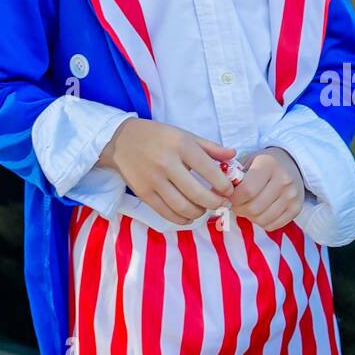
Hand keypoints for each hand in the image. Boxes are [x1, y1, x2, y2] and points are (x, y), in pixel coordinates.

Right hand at [96, 117, 238, 225]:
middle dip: (215, 203)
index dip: (224, 185)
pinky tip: (189, 216)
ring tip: (205, 209)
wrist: (122, 140)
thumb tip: (233, 155)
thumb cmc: (159, 136)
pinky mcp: (144, 193)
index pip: (209, 170)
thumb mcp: (185, 135)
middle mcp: (167, 163)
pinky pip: (166, 212)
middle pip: (197, 193)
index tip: (229, 190)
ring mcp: (154, 180)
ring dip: (199, 213)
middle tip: (221, 204)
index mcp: (181, 146)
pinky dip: (181, 219)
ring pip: (182, 207)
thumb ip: (210, 147)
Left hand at [226, 147, 304, 231]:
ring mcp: (292, 195)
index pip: (247, 190)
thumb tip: (214, 194)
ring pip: (262, 219)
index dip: (233, 198)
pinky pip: (273, 225)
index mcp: (268, 164)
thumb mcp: (248, 162)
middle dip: (240, 209)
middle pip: (254, 208)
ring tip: (249, 207)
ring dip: (250, 217)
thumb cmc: (263, 164)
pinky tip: (260, 212)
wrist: (292, 164)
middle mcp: (284, 179)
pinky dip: (262, 222)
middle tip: (237, 204)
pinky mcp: (297, 208)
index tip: (229, 196)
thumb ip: (231, 176)